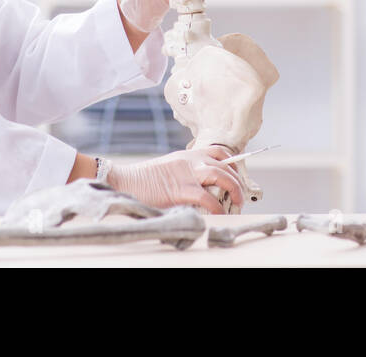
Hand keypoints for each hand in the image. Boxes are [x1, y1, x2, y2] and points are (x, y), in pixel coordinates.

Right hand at [106, 146, 242, 212]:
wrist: (125, 181)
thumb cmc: (143, 180)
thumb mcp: (168, 169)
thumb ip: (185, 173)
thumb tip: (201, 188)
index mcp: (187, 155)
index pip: (218, 151)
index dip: (233, 162)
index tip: (237, 174)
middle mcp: (190, 160)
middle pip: (225, 165)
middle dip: (238, 180)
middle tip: (240, 195)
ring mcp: (187, 174)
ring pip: (222, 176)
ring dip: (234, 190)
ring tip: (237, 202)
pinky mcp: (182, 190)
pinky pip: (208, 198)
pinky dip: (218, 207)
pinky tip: (220, 214)